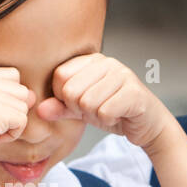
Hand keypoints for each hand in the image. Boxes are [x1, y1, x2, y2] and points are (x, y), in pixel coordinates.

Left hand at [35, 53, 170, 150]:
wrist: (147, 125)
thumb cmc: (114, 112)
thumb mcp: (82, 110)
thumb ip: (60, 108)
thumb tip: (39, 109)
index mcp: (92, 61)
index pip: (60, 76)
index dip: (64, 97)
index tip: (81, 103)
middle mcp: (107, 63)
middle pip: (71, 91)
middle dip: (80, 109)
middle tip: (97, 109)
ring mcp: (123, 75)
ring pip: (87, 103)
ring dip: (96, 116)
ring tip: (109, 111)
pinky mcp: (134, 92)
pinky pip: (104, 112)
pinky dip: (108, 120)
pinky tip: (119, 116)